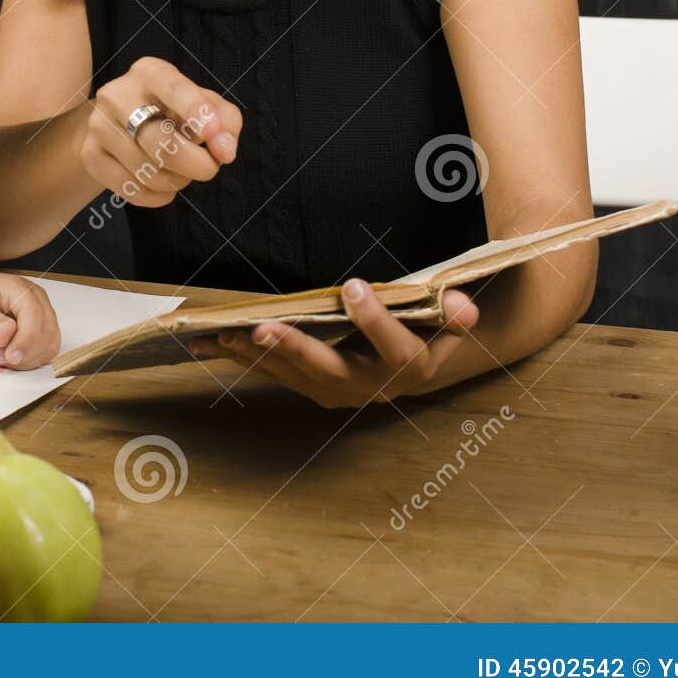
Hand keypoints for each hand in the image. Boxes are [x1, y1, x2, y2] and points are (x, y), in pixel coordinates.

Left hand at [0, 273, 60, 368]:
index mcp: (19, 288)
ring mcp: (43, 316)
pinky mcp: (43, 333)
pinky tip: (11, 358)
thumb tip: (7, 333)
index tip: (11, 356)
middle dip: (25, 352)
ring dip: (27, 359)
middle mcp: (37, 300)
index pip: (34, 313)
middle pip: (46, 331)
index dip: (26, 339)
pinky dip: (30, 362)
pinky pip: (46, 353)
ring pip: (49, 345)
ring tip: (1, 356)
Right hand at [80, 56, 241, 207]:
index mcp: (150, 72)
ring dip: (177, 182)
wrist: (119, 123)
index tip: (212, 134)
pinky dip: (157, 196)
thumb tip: (225, 150)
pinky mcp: (89, 154)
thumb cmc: (171, 111)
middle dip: (196, 164)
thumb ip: (225, 121)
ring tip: (181, 173)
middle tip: (209, 170)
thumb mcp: (204, 105)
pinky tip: (163, 186)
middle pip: (161, 142)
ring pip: (148, 171)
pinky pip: (130, 189)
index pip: (174, 89)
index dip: (195, 112)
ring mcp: (98, 124)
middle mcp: (117, 93)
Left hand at [190, 278, 480, 406]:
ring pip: (295, 375)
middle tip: (262, 329)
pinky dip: (246, 358)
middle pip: (331, 371)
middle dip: (295, 350)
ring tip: (227, 333)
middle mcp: (371, 386)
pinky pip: (277, 373)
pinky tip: (214, 342)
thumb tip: (463, 306)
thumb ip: (455, 311)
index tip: (352, 286)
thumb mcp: (451, 317)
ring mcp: (339, 391)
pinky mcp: (315, 388)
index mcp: (410, 366)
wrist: (423, 364)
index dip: (374, 319)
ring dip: (258, 355)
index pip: (395, 348)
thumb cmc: (433, 328)